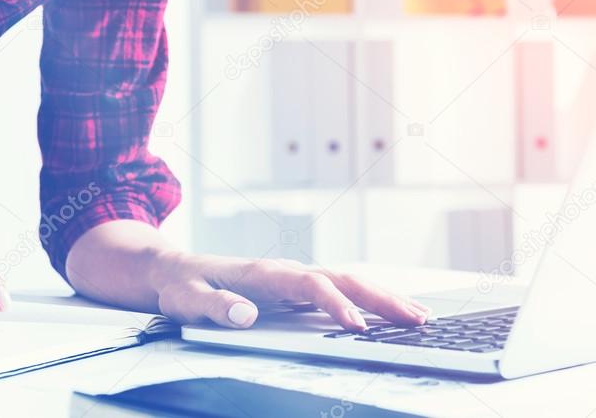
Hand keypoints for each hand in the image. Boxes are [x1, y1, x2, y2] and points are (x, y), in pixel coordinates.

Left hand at [146, 252, 429, 330]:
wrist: (176, 269)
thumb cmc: (183, 284)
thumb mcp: (188, 298)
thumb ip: (215, 306)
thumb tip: (246, 315)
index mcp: (264, 272)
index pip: (310, 284)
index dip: (335, 303)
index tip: (357, 326)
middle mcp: (286, 271)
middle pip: (343, 278)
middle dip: (381, 298)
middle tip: (415, 319)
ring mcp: (295, 279)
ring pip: (349, 282)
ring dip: (384, 297)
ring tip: (419, 316)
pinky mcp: (297, 289)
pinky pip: (341, 291)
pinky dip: (369, 301)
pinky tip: (389, 315)